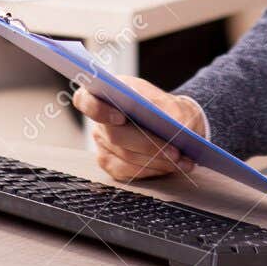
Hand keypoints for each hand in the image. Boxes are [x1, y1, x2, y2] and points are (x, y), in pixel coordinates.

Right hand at [73, 76, 205, 181]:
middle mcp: (101, 120)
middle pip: (115, 135)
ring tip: (181, 159)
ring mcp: (104, 144)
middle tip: (174, 150)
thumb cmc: (170, 111)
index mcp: (109, 94)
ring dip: (156, 160)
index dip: (98, 109)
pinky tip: (172, 166)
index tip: (120, 116)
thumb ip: (173, 112)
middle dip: (148, 144)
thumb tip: (177, 128)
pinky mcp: (112, 164)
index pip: (85, 100)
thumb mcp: (176, 104)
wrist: (175, 125)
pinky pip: (129, 171)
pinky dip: (153, 169)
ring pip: (126, 156)